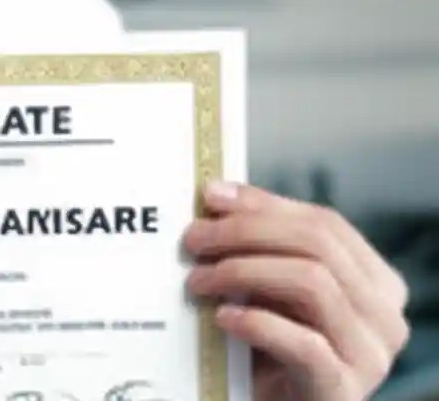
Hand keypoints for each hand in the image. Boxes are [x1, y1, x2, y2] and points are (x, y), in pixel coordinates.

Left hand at [183, 182, 410, 400]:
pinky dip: (258, 323)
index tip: (210, 198)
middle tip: (194, 240)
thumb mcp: (272, 292)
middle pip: (318, 246)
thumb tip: (216, 196)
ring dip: (243, 272)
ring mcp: (370, 356)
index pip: (325, 223)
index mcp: (376, 282)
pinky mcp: (342, 390)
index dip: (264, 205)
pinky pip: (305, 345)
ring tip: (198, 281)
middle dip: (245, 233)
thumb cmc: (271, 352)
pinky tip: (222, 317)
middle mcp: (385, 315)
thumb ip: (261, 248)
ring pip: (313, 283)